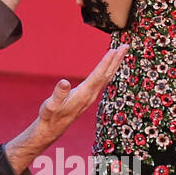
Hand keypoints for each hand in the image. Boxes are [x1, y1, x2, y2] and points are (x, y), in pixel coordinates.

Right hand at [5, 46, 129, 174]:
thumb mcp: (51, 105)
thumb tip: (64, 82)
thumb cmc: (50, 116)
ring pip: (106, 78)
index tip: (115, 50)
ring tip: (120, 52)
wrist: (52, 128)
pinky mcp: (88, 96)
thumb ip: (58, 94)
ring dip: (114, 64)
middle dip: (116, 60)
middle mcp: (90, 95)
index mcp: (83, 94)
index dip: (106, 62)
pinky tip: (109, 67)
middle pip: (107, 75)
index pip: (98, 76)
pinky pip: (102, 81)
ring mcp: (91, 96)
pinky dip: (107, 71)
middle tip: (125, 46)